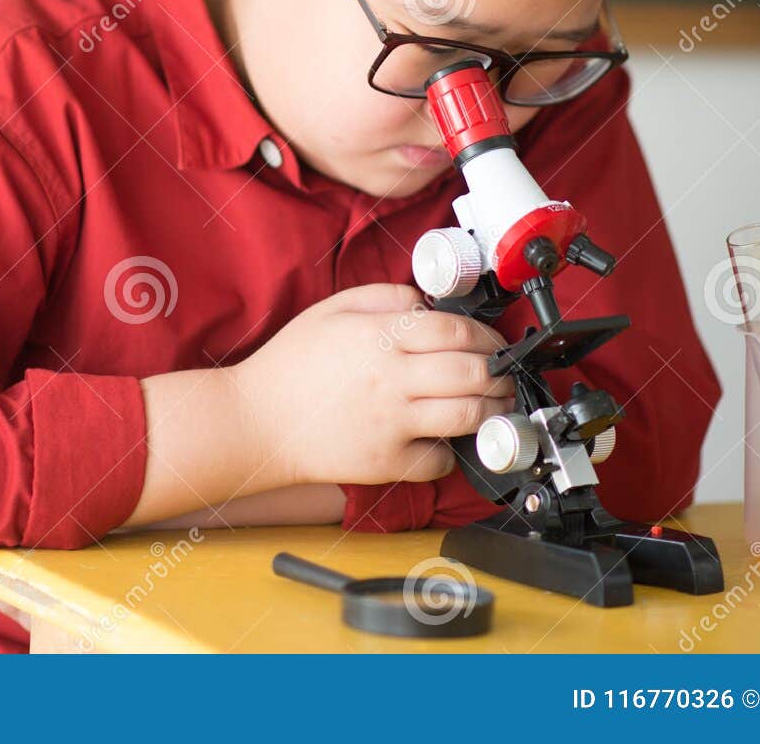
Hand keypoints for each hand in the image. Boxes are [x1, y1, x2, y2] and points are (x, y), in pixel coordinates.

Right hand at [230, 283, 512, 487]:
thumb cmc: (291, 364)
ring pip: (467, 416)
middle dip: (499, 373)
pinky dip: (450, 452)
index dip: (485, 336)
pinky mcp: (386, 462)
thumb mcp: (332, 310)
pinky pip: (438, 461)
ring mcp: (392, 424)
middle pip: (472, 373)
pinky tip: (445, 439)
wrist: (255, 421)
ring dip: (491, 410)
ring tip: (493, 405)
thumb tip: (426, 303)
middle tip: (504, 374)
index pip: (455, 332)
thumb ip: (384, 297)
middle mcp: (392, 380)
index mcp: (380, 338)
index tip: (492, 342)